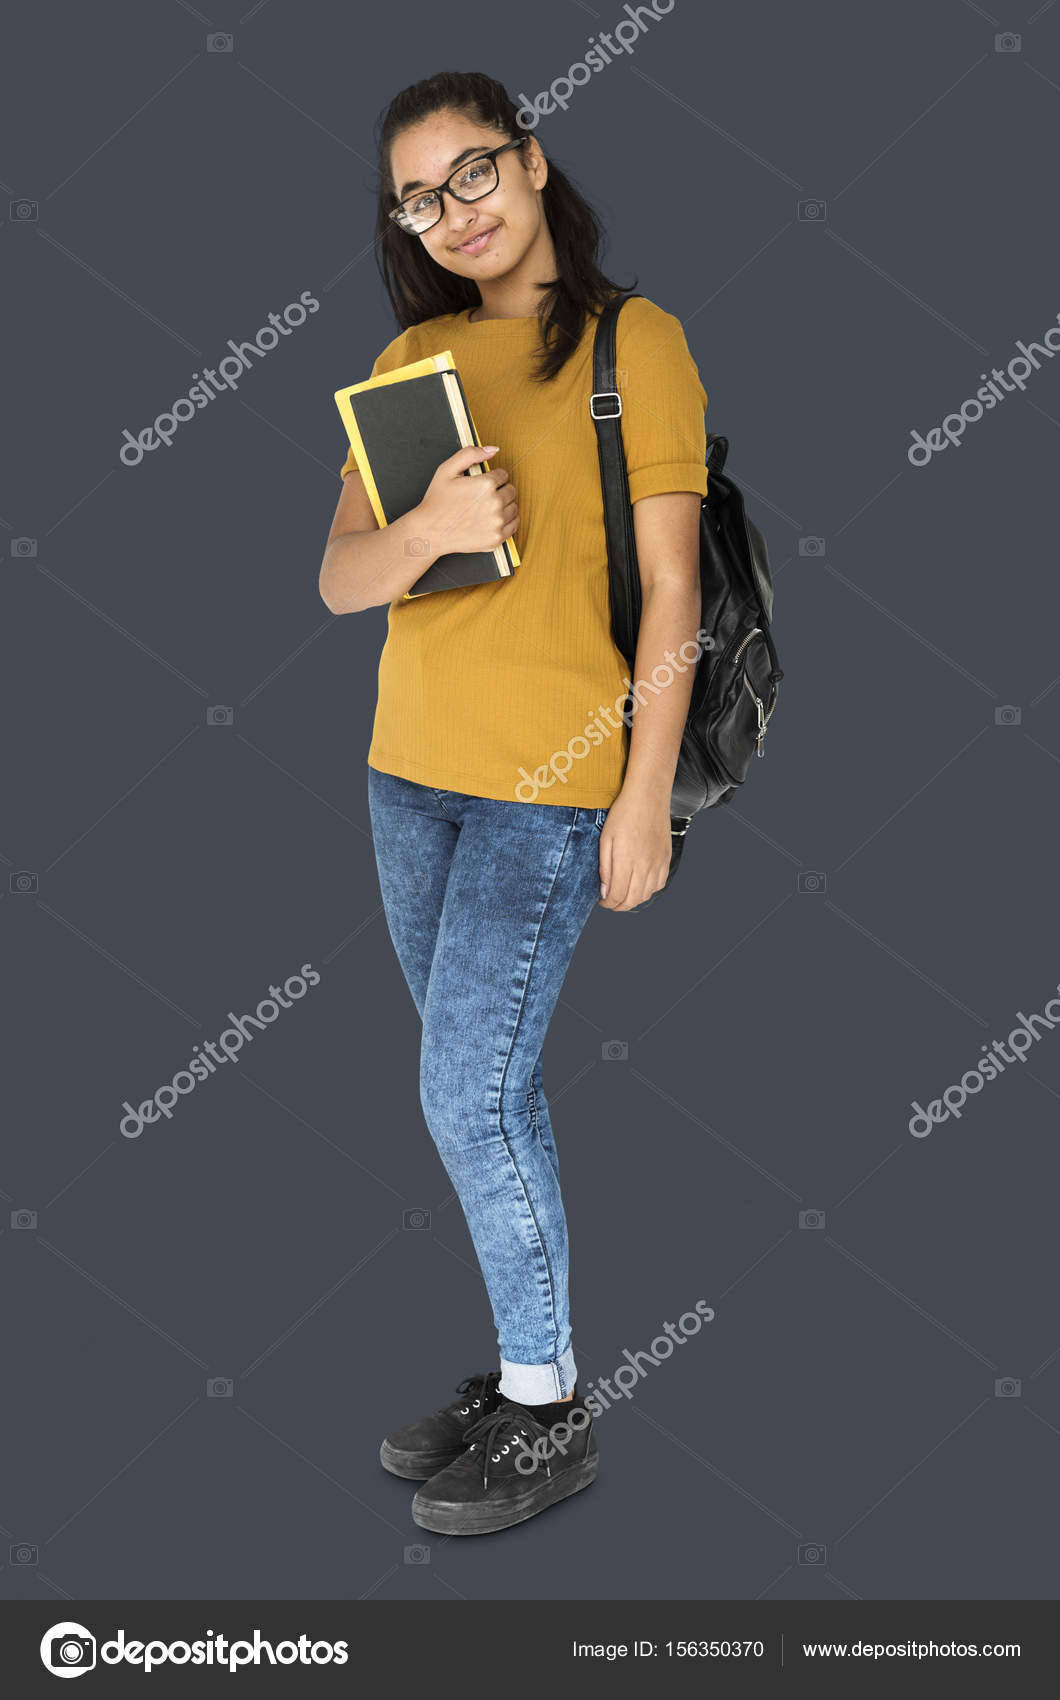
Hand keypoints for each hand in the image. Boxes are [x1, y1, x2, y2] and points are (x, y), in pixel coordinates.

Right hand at [416, 445, 518, 556]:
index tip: (483, 484)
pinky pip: (514, 525)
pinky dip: (507, 522)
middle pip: (511, 490)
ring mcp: (497, 522)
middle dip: (500, 490)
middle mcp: (495, 503)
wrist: (429, 532)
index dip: (493, 477)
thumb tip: (493, 450)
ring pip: (514, 507)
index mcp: (486, 484)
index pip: (504, 474)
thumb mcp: (447, 470)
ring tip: (487, 508)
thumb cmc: (436, 502)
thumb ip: (470, 454)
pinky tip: (493, 520)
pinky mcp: (497, 538)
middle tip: (483, 497)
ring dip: (505, 506)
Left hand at [597, 787, 672, 910]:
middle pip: (632, 900)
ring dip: (632, 899)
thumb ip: (604, 867)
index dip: (607, 903)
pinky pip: (659, 884)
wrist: (648, 795)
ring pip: (646, 894)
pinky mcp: (666, 858)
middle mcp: (645, 865)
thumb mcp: (606, 838)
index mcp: (627, 860)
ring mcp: (658, 863)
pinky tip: (639, 884)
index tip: (601, 900)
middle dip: (618, 905)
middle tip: (609, 900)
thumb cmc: (623, 813)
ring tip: (622, 892)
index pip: (617, 895)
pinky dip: (648, 890)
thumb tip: (604, 892)